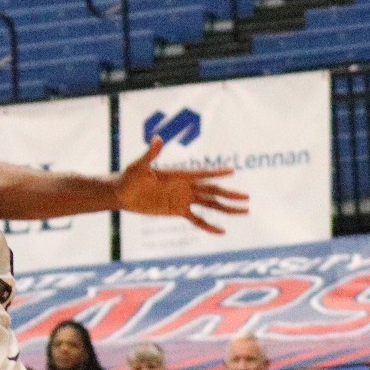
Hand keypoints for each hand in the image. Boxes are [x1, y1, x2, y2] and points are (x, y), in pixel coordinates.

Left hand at [113, 138, 250, 233]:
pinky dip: (209, 225)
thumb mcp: (139, 166)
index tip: (232, 171)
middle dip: (229, 194)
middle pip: (212, 191)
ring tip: (244, 211)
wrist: (122, 194)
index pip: (202, 174)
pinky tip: (222, 231)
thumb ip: (151, 154)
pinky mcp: (178, 211)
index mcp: (179, 174)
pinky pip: (198, 219)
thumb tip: (157, 138)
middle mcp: (185, 186)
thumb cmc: (129, 177)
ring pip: (210, 204)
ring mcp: (183, 199)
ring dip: (226, 208)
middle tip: (247, 198)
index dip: (216, 172)